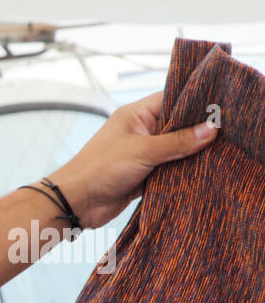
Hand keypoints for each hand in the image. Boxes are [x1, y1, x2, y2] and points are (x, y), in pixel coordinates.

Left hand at [51, 92, 217, 229]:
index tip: (221, 106)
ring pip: (176, 149)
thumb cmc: (99, 169)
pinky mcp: (145, 175)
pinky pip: (170, 169)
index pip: (172, 99)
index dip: (196, 102)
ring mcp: (143, 154)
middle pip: (178, 126)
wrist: (76, 203)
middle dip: (198, 130)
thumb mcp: (142, 151)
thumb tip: (211, 129)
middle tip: (226, 132)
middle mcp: (140, 131)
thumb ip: (177, 141)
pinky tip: (204, 171)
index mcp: (136, 115)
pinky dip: (183, 171)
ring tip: (220, 152)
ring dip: (192, 154)